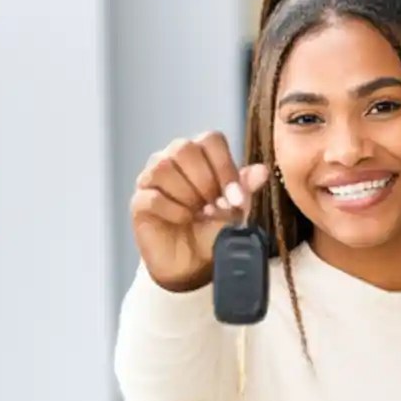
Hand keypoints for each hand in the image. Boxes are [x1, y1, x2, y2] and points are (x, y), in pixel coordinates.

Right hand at [130, 132, 269, 291]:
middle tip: (215, 206)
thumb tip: (262, 171)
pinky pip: (152, 196)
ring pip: (163, 168)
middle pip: (185, 148)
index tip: (237, 197)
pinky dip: (173, 210)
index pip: (211, 139)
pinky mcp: (138, 202)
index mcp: (200, 155)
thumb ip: (246, 188)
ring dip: (189, 194)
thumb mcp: (237, 208)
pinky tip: (184, 220)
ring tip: (199, 213)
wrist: (193, 261)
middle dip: (206, 181)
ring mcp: (151, 178)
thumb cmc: (214, 227)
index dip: (226, 167)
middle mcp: (172, 159)